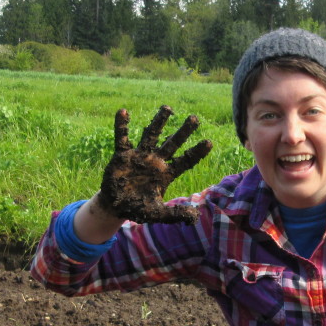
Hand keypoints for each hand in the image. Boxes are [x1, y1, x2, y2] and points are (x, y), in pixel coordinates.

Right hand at [96, 105, 212, 223]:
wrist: (116, 207)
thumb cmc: (139, 209)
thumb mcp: (158, 214)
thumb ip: (176, 214)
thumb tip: (195, 217)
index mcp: (167, 173)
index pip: (186, 160)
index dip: (197, 152)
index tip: (209, 142)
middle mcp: (156, 161)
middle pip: (173, 143)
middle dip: (183, 132)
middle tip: (195, 119)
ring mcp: (140, 156)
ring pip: (151, 135)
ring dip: (159, 122)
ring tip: (168, 108)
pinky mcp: (123, 155)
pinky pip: (122, 138)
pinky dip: (122, 126)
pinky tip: (123, 112)